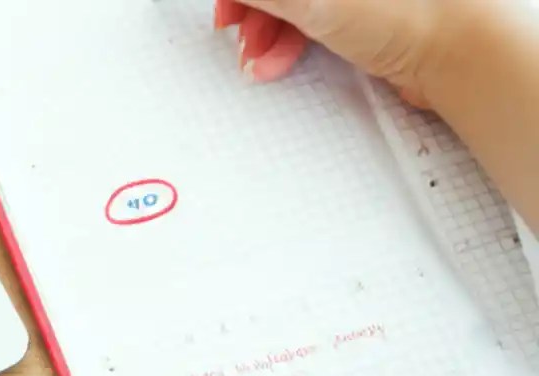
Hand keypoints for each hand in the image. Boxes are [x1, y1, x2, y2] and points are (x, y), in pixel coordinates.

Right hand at [214, 0, 461, 108]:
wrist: (464, 50)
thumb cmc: (408, 10)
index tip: (223, 5)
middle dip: (249, 4)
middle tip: (235, 30)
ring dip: (264, 27)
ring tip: (259, 57)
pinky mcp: (364, 2)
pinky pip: (311, 11)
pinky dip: (288, 36)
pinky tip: (278, 59)